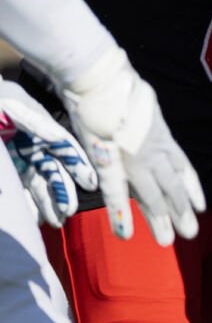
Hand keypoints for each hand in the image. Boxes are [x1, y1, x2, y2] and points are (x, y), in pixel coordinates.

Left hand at [0, 80, 95, 226]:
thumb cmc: (1, 101)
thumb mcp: (15, 107)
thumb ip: (35, 123)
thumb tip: (55, 137)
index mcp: (44, 131)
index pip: (66, 151)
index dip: (79, 166)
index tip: (91, 182)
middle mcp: (37, 148)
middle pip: (56, 173)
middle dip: (64, 193)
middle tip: (69, 211)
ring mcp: (23, 160)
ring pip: (40, 186)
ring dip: (48, 204)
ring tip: (55, 221)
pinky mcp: (10, 171)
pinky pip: (21, 190)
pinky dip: (27, 205)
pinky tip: (34, 218)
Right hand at [56, 46, 204, 245]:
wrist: (103, 79)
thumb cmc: (121, 87)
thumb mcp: (147, 106)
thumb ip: (149, 124)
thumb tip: (150, 125)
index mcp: (163, 137)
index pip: (184, 168)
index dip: (192, 188)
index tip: (202, 205)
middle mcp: (154, 152)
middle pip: (172, 187)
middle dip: (182, 211)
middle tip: (191, 233)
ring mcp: (134, 159)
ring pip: (153, 195)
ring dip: (161, 220)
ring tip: (169, 241)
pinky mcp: (111, 162)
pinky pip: (117, 194)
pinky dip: (121, 214)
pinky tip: (126, 234)